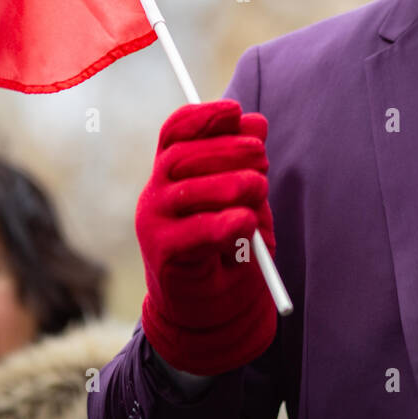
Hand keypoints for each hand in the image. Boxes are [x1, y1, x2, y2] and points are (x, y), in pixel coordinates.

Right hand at [136, 99, 275, 375]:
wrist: (215, 307)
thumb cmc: (232, 244)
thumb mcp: (246, 196)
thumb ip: (247, 161)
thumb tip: (256, 121)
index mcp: (172, 171)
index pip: (175, 132)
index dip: (204, 116)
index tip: (236, 112)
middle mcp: (156, 193)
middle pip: (182, 156)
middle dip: (228, 150)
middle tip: (262, 159)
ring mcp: (154, 224)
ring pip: (186, 191)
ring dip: (230, 184)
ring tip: (259, 188)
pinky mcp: (162, 256)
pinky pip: (192, 233)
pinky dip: (223, 224)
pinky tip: (244, 222)